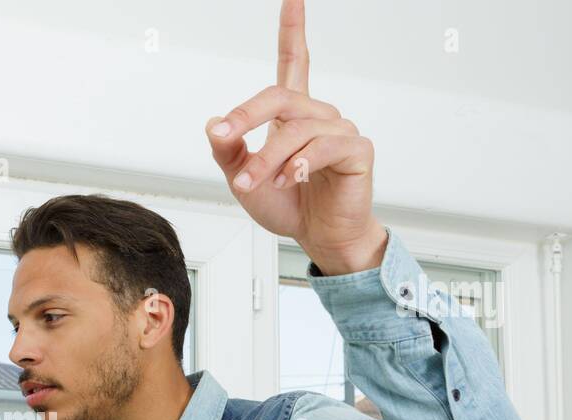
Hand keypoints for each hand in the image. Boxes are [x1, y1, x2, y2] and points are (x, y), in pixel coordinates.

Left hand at [204, 0, 386, 274]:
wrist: (319, 239)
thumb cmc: (288, 205)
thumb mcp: (244, 180)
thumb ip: (228, 153)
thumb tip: (213, 124)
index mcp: (292, 115)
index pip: (293, 61)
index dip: (292, 29)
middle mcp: (318, 115)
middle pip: (280, 96)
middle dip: (247, 117)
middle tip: (224, 139)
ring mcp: (340, 129)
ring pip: (296, 130)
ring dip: (267, 157)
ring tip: (252, 183)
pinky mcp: (357, 150)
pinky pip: (324, 146)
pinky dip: (300, 163)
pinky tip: (290, 178)